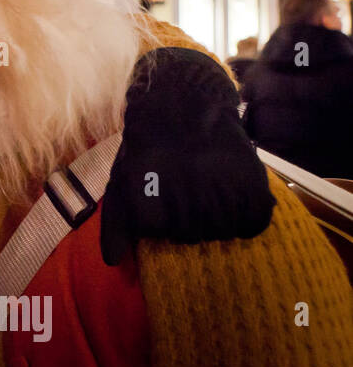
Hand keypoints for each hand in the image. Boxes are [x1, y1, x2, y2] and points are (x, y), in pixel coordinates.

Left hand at [101, 46, 274, 265]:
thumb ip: (115, 223)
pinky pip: (253, 223)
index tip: (161, 202)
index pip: (159, 233)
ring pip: (222, 231)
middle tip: (187, 195)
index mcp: (149, 196)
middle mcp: (184, 195)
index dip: (159, 222)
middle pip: (191, 235)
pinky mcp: (252, 184)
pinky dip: (248, 219)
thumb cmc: (148, 148)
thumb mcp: (121, 180)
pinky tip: (235, 201)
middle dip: (188, 221)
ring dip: (217, 220)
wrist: (184, 104)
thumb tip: (113, 262)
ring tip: (208, 195)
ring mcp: (220, 190)